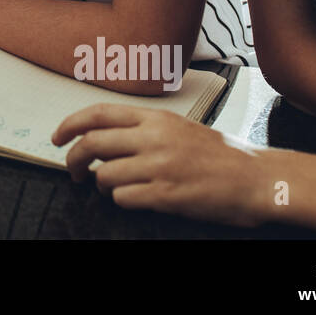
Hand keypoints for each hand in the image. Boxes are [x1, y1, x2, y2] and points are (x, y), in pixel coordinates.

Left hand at [52, 104, 278, 227]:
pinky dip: (120, 200)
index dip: (70, 124)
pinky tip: (132, 198)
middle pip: (92, 144)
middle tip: (72, 171)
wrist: (258, 179)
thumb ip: (143, 129)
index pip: (98, 114)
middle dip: (72, 160)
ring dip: (100, 185)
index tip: (57, 137)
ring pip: (103, 175)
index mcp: (156, 118)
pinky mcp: (166, 195)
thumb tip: (103, 138)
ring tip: (111, 187)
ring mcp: (160, 167)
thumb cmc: (221, 155)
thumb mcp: (179, 128)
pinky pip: (123, 198)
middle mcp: (154, 138)